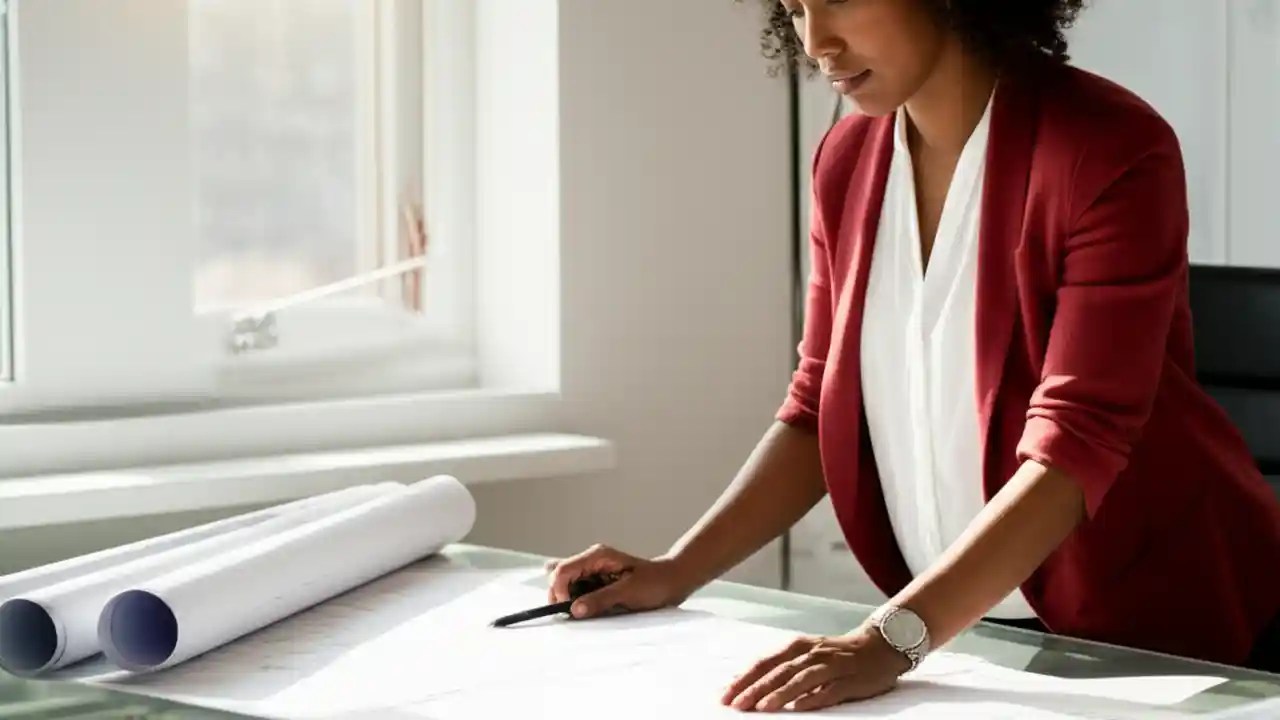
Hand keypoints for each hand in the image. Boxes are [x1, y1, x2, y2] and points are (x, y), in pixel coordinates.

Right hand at [545, 544, 697, 618]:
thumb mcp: (628, 592)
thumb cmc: (654, 583)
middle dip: (560, 596)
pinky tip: (585, 609)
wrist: (672, 581)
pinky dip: (576, 601)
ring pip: (565, 584)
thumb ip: (600, 599)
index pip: (562, 570)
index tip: (567, 610)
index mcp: (596, 556)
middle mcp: (591, 560)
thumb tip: (574, 609)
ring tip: (582, 612)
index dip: (559, 590)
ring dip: (568, 599)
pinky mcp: (596, 582)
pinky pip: (577, 590)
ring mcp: (592, 571)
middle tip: (572, 615)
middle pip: (559, 576)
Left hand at [721, 624, 910, 712]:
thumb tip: (746, 682)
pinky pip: (830, 690)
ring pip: (801, 679)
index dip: (744, 679)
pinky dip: (814, 698)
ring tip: (763, 707)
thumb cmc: (836, 654)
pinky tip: (801, 708)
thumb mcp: (806, 654)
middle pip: (779, 671)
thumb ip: (781, 667)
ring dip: (781, 693)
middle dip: (756, 688)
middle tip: (737, 705)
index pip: (765, 662)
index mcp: (798, 646)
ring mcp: (832, 666)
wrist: (879, 646)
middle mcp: (812, 653)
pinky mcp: (850, 680)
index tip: (725, 695)